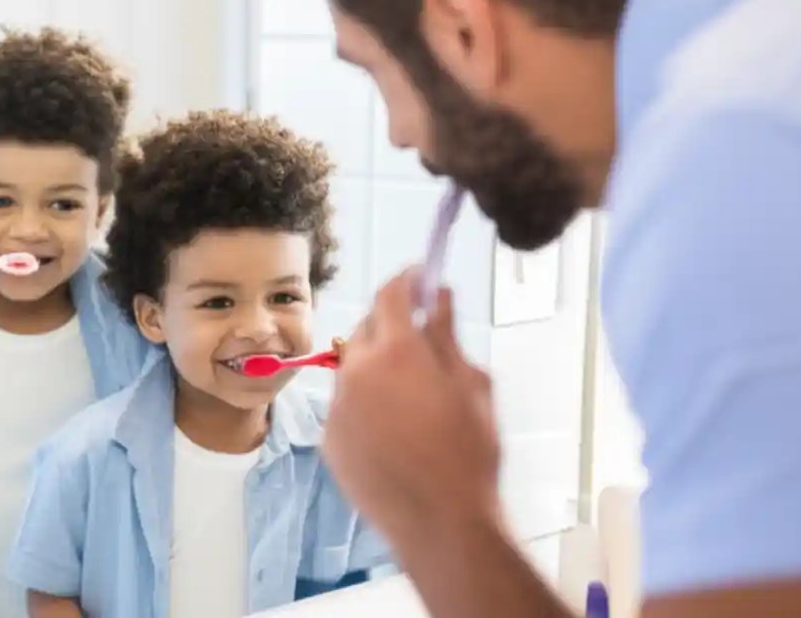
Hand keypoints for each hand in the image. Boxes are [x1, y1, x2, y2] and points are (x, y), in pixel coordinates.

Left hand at [325, 267, 501, 543]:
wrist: (441, 524)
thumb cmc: (469, 454)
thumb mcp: (471, 386)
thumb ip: (447, 335)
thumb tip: (438, 296)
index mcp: (395, 352)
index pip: (390, 294)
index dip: (406, 279)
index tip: (421, 276)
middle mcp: (356, 373)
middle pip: (366, 328)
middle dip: (391, 322)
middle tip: (421, 334)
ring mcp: (337, 409)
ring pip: (352, 368)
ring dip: (376, 365)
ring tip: (410, 391)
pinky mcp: (329, 441)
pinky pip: (345, 405)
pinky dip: (364, 402)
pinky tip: (394, 426)